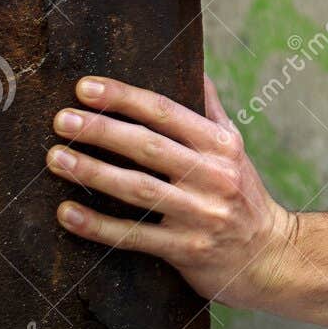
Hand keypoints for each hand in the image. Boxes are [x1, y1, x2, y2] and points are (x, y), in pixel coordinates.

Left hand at [49, 73, 297, 310]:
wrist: (270, 255)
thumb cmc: (243, 195)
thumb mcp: (236, 150)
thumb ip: (212, 113)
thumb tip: (196, 72)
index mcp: (221, 146)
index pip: (167, 113)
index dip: (124, 98)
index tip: (86, 88)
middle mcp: (214, 176)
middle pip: (149, 147)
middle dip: (102, 131)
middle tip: (62, 120)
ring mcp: (201, 214)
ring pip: (139, 190)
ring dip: (94, 173)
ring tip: (57, 159)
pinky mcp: (187, 249)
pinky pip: (135, 236)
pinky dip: (98, 226)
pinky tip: (68, 213)